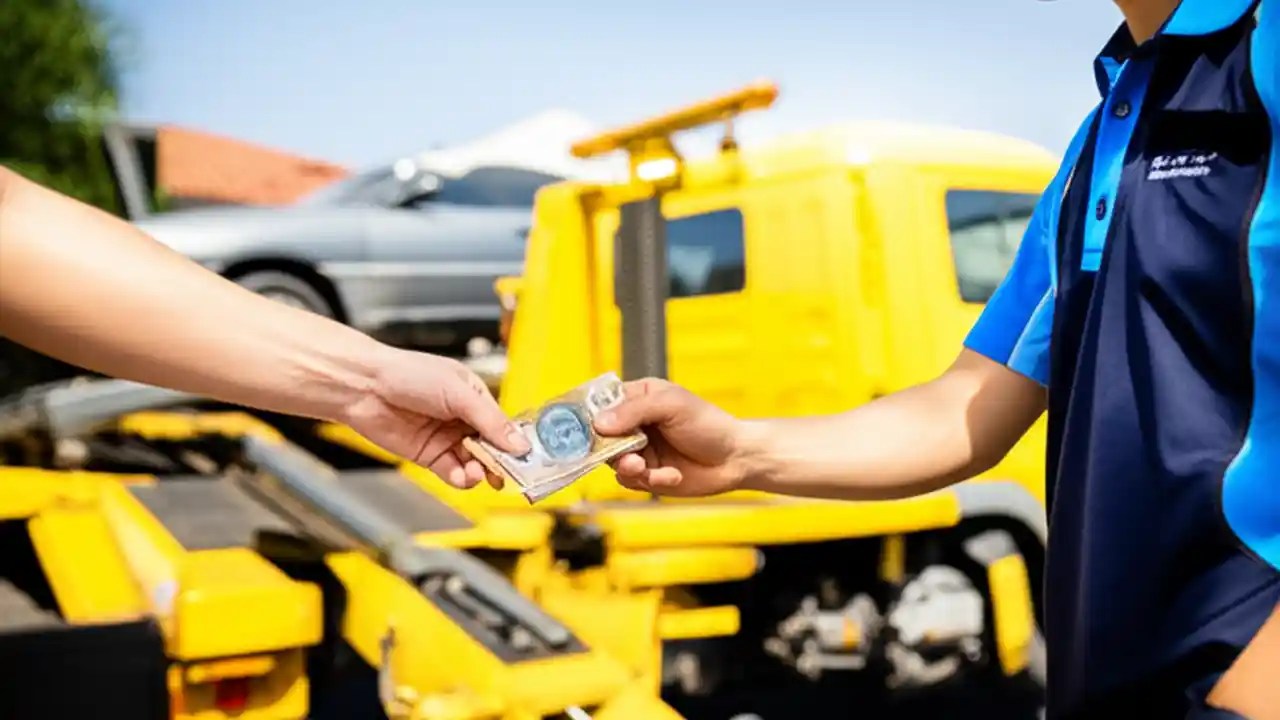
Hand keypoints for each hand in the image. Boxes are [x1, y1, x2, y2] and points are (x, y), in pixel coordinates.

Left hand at [340, 348, 528, 488]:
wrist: (364, 387)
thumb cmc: (408, 374)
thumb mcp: (458, 393)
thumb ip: (490, 421)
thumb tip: (519, 444)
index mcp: (475, 396)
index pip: (504, 425)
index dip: (516, 443)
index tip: (528, 459)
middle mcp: (464, 419)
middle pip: (493, 448)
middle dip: (501, 461)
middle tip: (508, 473)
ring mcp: (446, 438)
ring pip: (475, 463)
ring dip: (480, 471)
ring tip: (478, 472)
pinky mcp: (429, 455)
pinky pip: (453, 472)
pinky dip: (460, 477)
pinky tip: (462, 475)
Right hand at [593, 378, 748, 496]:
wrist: (735, 458)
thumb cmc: (707, 423)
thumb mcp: (671, 405)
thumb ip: (634, 410)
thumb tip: (599, 423)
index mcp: (636, 398)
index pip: (600, 404)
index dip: (587, 416)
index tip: (578, 427)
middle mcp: (633, 425)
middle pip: (599, 438)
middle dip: (608, 449)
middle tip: (623, 455)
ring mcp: (639, 451)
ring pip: (613, 463)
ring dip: (629, 467)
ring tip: (644, 467)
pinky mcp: (648, 476)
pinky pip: (632, 482)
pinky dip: (650, 480)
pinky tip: (672, 475)